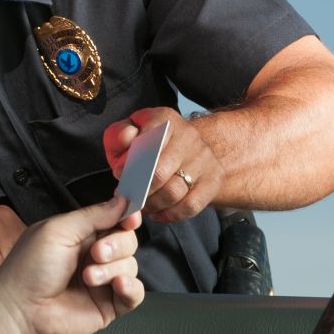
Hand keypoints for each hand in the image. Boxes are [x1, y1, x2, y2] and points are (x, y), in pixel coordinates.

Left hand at [0, 195, 144, 333]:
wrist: (20, 311)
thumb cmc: (28, 270)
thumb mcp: (58, 230)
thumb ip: (94, 215)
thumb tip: (122, 201)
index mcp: (81, 235)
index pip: (115, 220)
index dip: (126, 217)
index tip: (131, 217)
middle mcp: (93, 256)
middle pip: (127, 241)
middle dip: (117, 245)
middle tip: (96, 253)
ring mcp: (103, 281)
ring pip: (131, 266)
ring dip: (113, 269)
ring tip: (88, 277)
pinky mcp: (109, 305)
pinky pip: (136, 294)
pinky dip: (131, 288)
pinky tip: (118, 285)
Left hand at [104, 107, 219, 223]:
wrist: (185, 150)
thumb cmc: (148, 145)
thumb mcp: (128, 135)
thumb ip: (119, 135)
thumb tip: (127, 139)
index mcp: (165, 120)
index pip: (148, 141)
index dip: (129, 162)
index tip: (119, 173)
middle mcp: (188, 136)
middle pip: (159, 172)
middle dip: (138, 190)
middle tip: (129, 196)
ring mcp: (204, 158)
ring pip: (174, 192)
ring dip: (152, 204)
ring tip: (142, 205)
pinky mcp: (214, 179)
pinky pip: (191, 205)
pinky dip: (171, 214)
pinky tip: (159, 212)